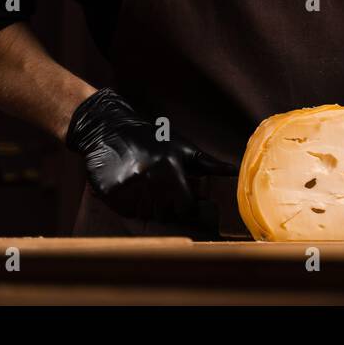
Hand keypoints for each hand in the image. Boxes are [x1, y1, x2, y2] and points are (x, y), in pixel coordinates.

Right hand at [65, 89, 237, 221]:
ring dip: (147, 208)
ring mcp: (127, 185)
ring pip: (145, 215)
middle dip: (166, 208)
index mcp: (170, 168)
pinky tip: (130, 190)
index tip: (181, 201)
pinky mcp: (109, 191)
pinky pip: (125, 212)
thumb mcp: (182, 147)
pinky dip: (129, 206)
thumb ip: (208, 163)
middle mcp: (149, 178)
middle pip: (165, 214)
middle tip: (161, 194)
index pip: (185, 206)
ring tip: (145, 190)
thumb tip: (234, 170)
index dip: (185, 207)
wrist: (109, 129)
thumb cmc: (151, 139)